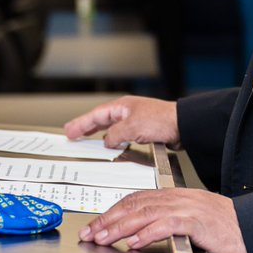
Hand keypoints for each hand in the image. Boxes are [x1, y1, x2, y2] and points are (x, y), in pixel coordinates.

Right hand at [63, 95, 177, 148]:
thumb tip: (106, 141)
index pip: (95, 115)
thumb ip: (114, 135)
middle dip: (86, 127)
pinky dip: (112, 140)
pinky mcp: (143, 130)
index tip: (69, 131)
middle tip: (72, 133)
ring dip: (98, 133)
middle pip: (101, 119)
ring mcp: (135, 120)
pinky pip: (122, 135)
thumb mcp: (131, 128)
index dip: (81, 124)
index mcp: (122, 106)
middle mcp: (127, 111)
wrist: (183, 126)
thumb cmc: (162, 120)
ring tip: (86, 138)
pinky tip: (111, 145)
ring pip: (111, 127)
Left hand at [79, 189, 250, 252]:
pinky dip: (147, 233)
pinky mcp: (197, 222)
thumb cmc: (226, 231)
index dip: (113, 211)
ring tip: (103, 238)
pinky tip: (133, 242)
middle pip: (135, 204)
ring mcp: (188, 208)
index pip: (136, 199)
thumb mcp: (193, 221)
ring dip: (120, 227)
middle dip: (108, 219)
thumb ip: (169, 222)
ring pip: (145, 214)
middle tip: (89, 233)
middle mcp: (179, 198)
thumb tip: (141, 234)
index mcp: (176, 196)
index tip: (95, 225)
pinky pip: (166, 225)